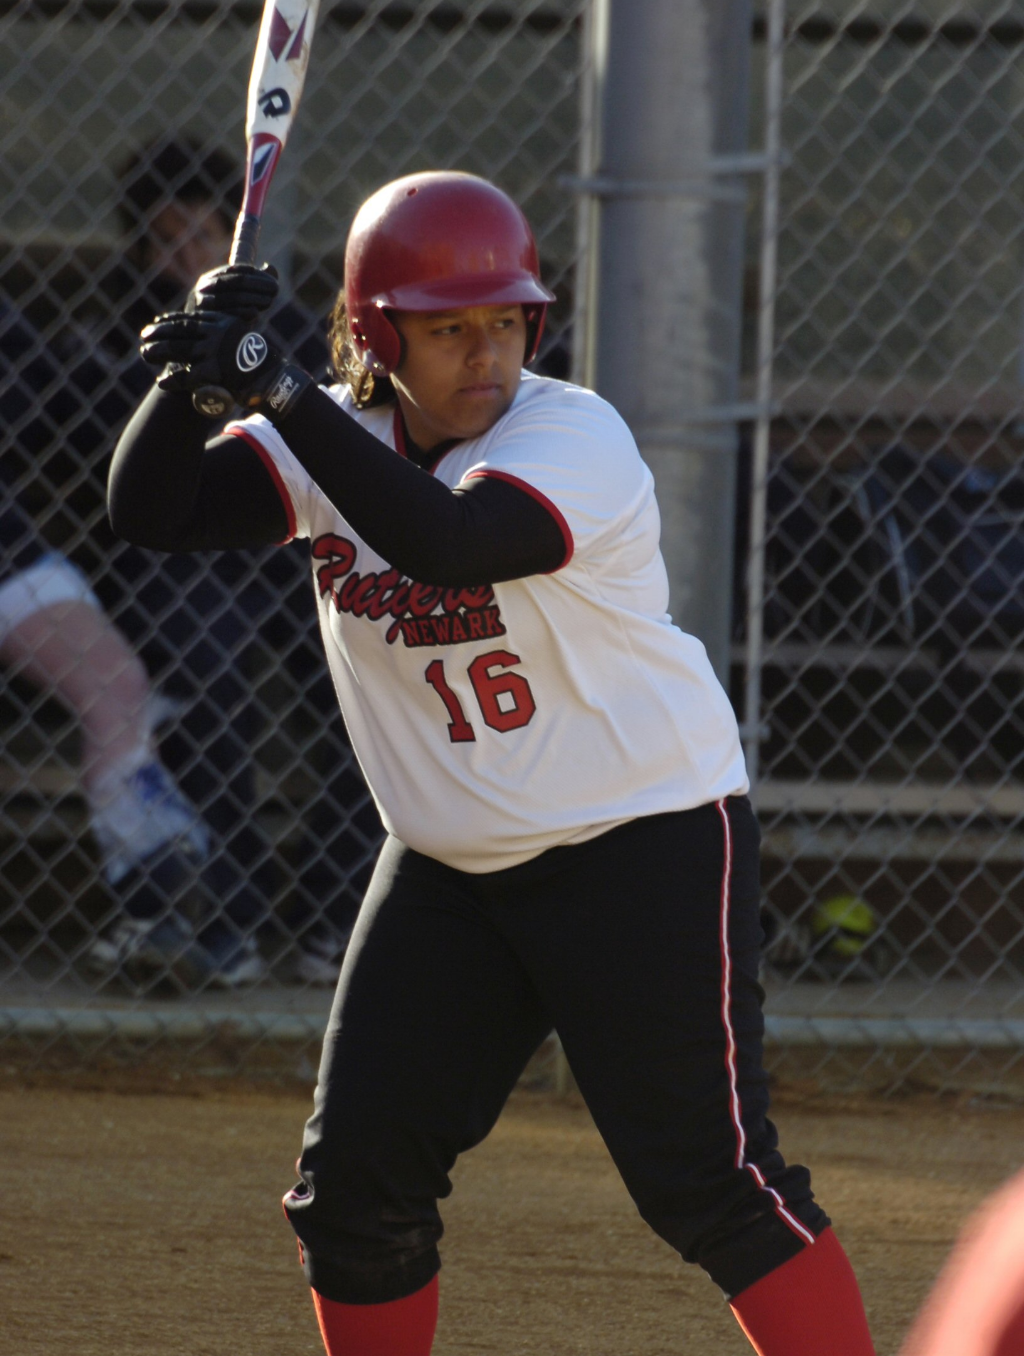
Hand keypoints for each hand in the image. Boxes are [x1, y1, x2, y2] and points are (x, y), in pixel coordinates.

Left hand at [140, 310, 285, 415]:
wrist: (274, 380)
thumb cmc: (259, 366)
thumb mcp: (243, 343)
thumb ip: (225, 339)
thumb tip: (212, 337)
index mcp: (224, 323)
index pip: (193, 319)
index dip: (172, 320)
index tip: (158, 321)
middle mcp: (218, 333)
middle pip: (181, 331)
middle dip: (160, 333)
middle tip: (144, 336)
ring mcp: (215, 351)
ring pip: (180, 350)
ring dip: (159, 352)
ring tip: (145, 355)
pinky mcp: (214, 371)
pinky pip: (187, 376)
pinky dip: (173, 380)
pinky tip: (162, 383)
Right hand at [184, 262, 278, 318]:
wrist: (207, 342)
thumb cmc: (227, 318)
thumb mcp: (240, 299)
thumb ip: (255, 283)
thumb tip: (270, 268)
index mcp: (212, 278)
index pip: (237, 269)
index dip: (257, 274)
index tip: (273, 281)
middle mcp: (204, 287)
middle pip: (237, 281)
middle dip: (258, 284)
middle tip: (275, 289)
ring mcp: (202, 303)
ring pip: (233, 297)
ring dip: (254, 298)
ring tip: (269, 301)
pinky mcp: (204, 320)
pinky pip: (228, 314)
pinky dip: (244, 312)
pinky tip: (256, 313)